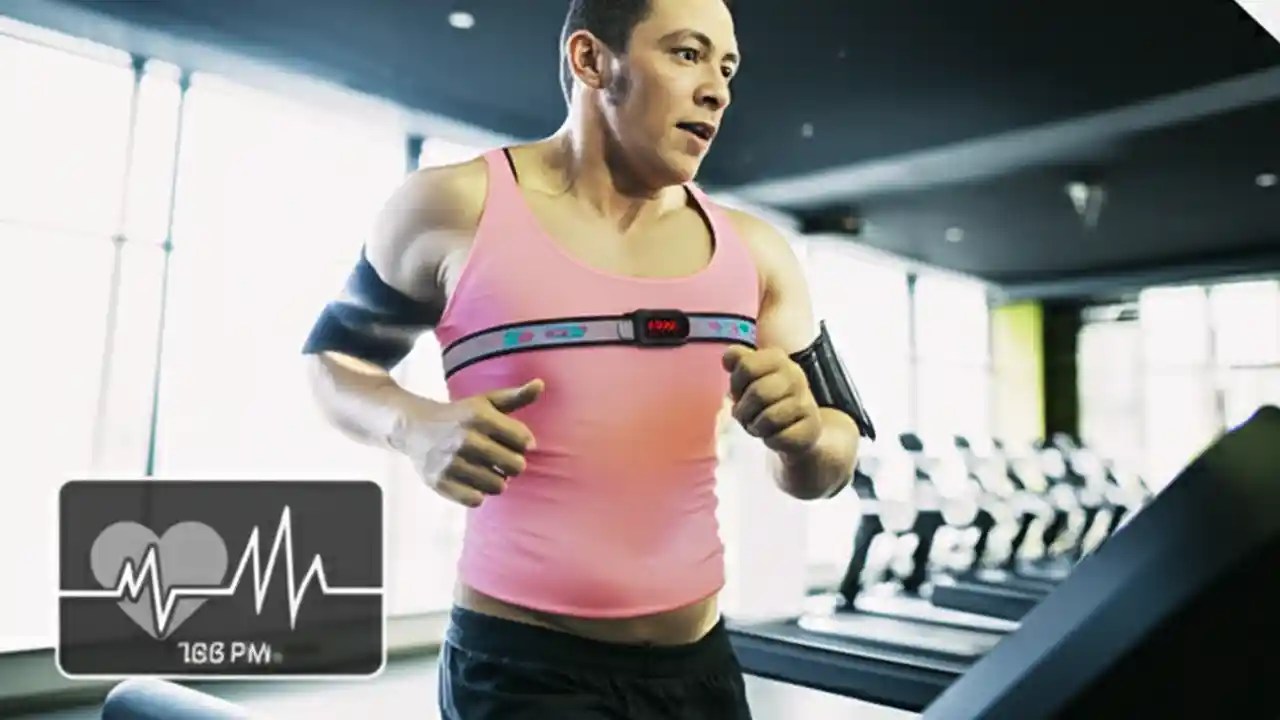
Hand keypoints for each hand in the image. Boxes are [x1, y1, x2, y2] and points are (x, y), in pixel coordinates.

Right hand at [394, 379, 543, 507]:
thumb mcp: (486, 402)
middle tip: (501, 459)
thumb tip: (541, 384)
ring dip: (497, 480)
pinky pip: (476, 500)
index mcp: (480, 417)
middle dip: (513, 464)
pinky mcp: (440, 481)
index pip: (524, 441)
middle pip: (516, 466)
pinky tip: (471, 480)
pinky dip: (477, 494)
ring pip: (498, 486)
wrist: (415, 427)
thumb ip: (516, 396)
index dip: (523, 444)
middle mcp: (465, 439)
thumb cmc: (460, 415)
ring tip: (486, 469)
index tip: (513, 442)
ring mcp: (451, 462)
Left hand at [722, 346, 820, 455]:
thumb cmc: (767, 397)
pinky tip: (774, 435)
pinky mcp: (811, 427)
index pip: (746, 365)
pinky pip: (781, 437)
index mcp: (777, 358)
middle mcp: (795, 375)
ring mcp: (806, 401)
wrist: (798, 424)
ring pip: (769, 418)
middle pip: (758, 393)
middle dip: (743, 410)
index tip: (740, 392)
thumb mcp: (750, 376)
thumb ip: (738, 361)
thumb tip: (727, 359)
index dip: (736, 384)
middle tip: (744, 416)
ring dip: (756, 427)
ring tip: (758, 426)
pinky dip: (771, 440)